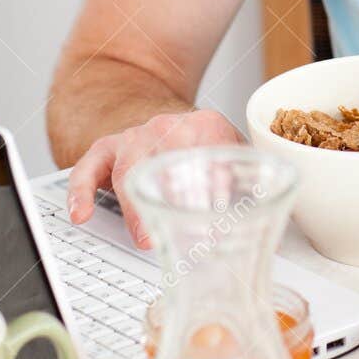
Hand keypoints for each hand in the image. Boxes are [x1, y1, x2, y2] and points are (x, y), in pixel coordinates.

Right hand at [66, 109, 243, 246]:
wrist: (166, 121)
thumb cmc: (203, 148)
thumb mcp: (232, 154)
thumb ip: (250, 178)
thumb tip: (276, 214)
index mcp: (207, 126)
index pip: (213, 152)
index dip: (216, 185)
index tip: (220, 219)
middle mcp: (169, 128)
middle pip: (167, 158)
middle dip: (173, 197)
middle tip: (181, 235)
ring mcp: (136, 137)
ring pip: (130, 165)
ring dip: (136, 206)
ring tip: (143, 237)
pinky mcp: (108, 149)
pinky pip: (90, 166)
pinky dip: (82, 190)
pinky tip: (82, 213)